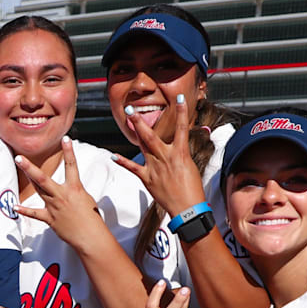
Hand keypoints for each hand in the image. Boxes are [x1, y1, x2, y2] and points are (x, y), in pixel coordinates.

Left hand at [14, 137, 106, 248]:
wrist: (90, 236)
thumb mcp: (86, 199)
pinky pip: (34, 214)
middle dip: (30, 167)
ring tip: (20, 166)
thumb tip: (70, 188)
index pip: (72, 166)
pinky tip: (15, 207)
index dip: (69, 151)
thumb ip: (75, 191)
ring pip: (38, 189)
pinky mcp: (50, 218)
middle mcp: (62, 195)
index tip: (66, 138)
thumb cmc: (92, 218)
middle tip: (19, 157)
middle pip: (43, 179)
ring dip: (28, 178)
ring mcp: (54, 206)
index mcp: (75, 188)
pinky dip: (24, 211)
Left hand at [111, 94, 206, 219]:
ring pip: (143, 146)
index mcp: (181, 154)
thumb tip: (176, 150)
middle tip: (131, 110)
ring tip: (128, 119)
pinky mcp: (148, 178)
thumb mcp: (189, 168)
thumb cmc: (192, 190)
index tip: (179, 98)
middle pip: (152, 136)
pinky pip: (133, 168)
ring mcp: (155, 167)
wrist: (188, 208)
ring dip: (135, 132)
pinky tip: (113, 156)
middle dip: (141, 122)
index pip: (182, 128)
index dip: (181, 112)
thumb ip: (179, 157)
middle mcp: (166, 157)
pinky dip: (123, 162)